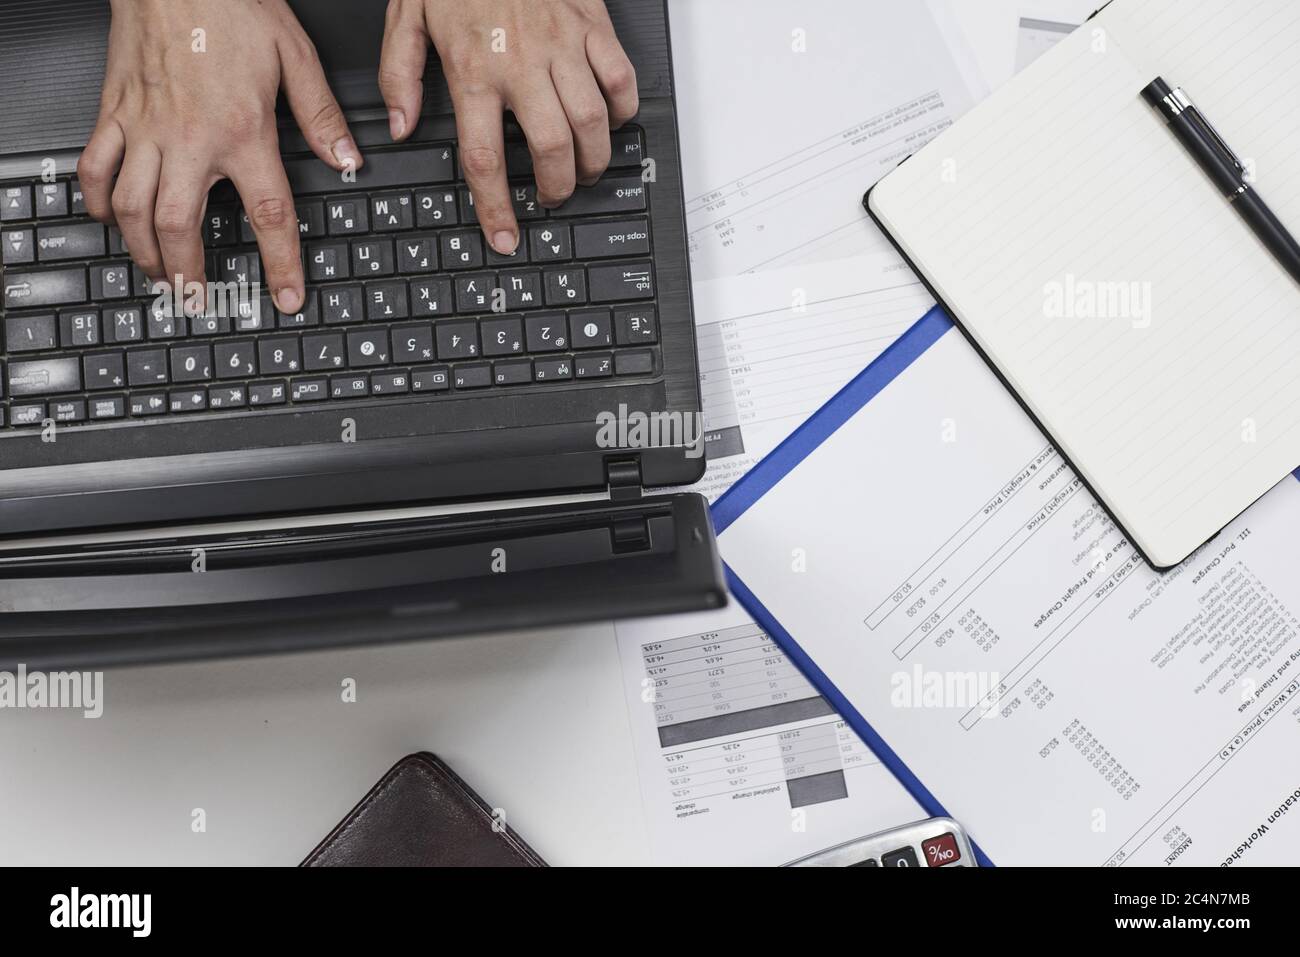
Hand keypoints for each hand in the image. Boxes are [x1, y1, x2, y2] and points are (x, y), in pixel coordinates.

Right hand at [78, 0, 362, 314]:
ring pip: (133, 207)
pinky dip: (98, 200)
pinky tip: (109, 218)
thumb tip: (346, 159)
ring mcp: (145, 127)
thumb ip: (320, 115)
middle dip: (187, 272)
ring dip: (144, 250)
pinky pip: (95, 167)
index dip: (280, 265)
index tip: (286, 297)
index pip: (268, 215)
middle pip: (181, 225)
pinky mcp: (113, 111)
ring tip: (158, 274)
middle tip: (195, 301)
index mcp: (242, 131)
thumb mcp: (294, 55)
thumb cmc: (228, 3)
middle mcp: (189, 138)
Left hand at [380, 0, 637, 254]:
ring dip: (593, 159)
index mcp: (473, 69)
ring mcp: (563, 44)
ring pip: (593, 122)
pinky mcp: (592, 24)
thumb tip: (402, 128)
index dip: (496, 208)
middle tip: (552, 197)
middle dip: (557, 188)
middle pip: (552, 149)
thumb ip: (399, 76)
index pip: (485, 157)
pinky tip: (610, 119)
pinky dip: (621, 108)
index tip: (505, 236)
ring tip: (584, 169)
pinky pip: (620, 78)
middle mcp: (522, 63)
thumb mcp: (406, 15)